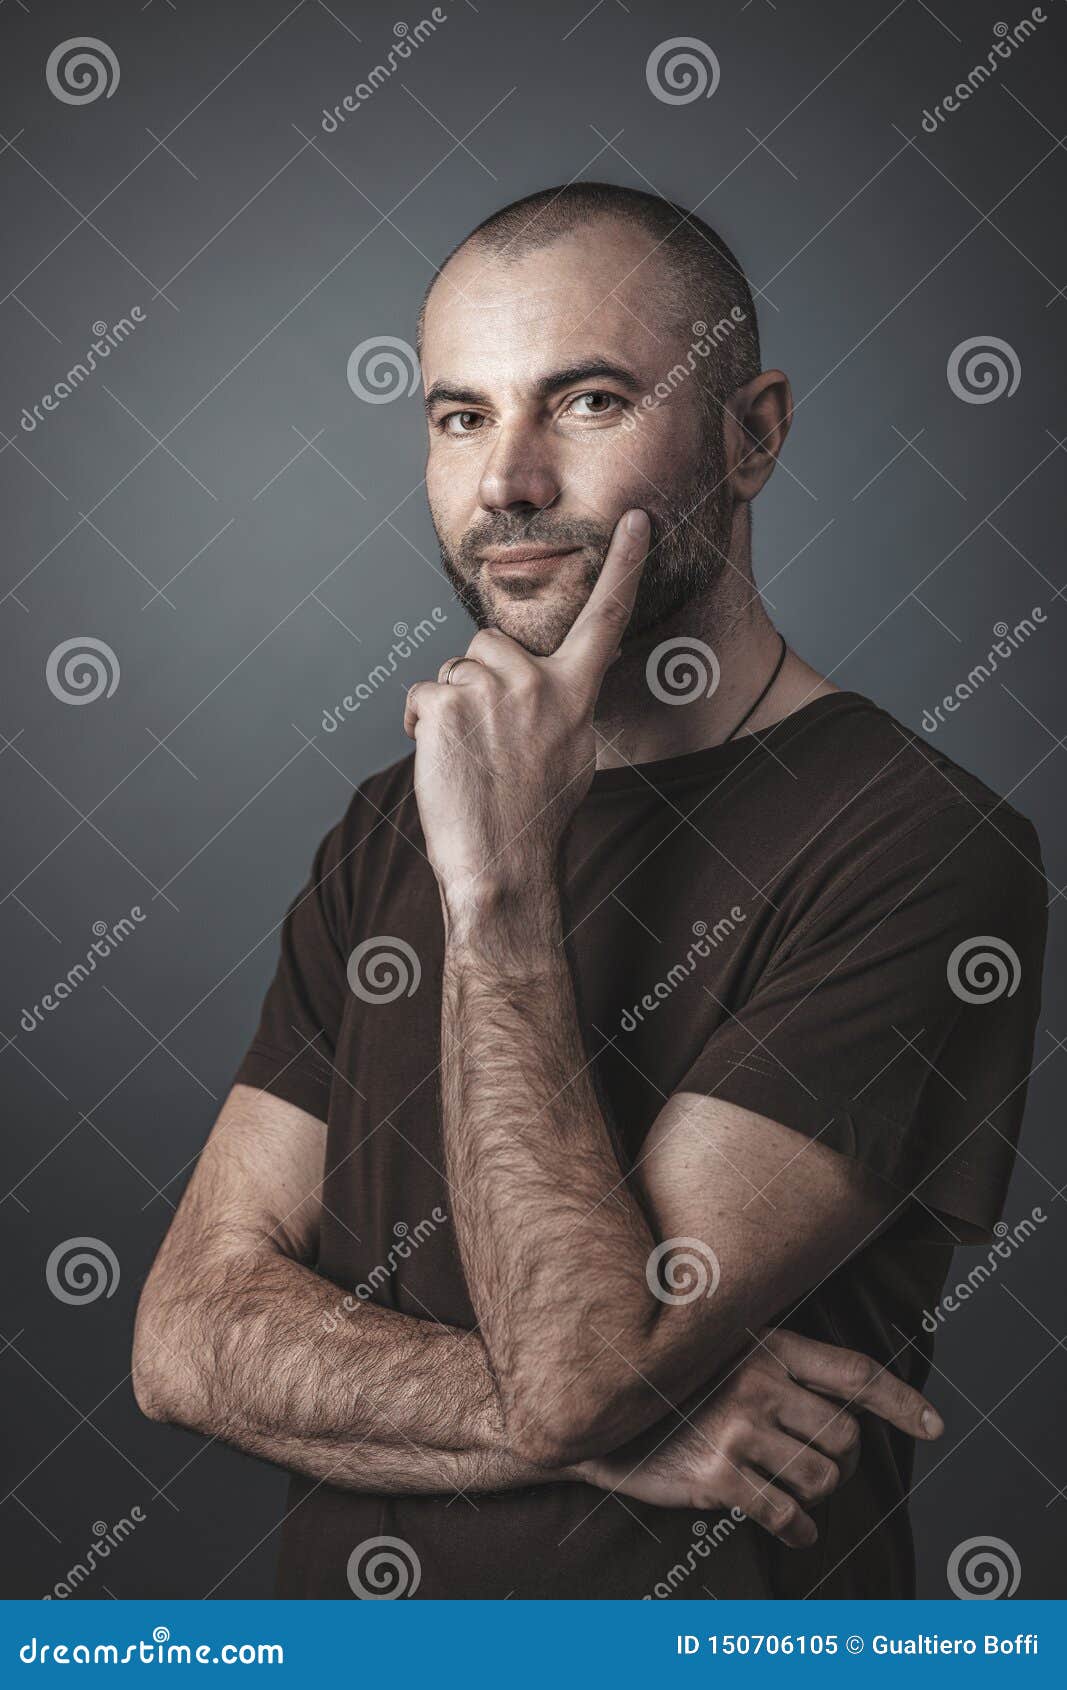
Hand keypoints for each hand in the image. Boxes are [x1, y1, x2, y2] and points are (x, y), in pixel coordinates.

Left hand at [404, 510, 649, 912]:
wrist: (501, 866)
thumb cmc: (533, 817)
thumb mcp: (571, 753)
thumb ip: (560, 705)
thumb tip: (543, 685)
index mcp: (576, 695)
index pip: (606, 619)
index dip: (625, 566)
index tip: (637, 520)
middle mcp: (539, 684)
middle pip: (489, 646)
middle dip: (478, 683)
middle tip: (489, 743)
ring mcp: (492, 693)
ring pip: (454, 673)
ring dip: (451, 710)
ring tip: (470, 760)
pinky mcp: (447, 706)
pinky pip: (424, 696)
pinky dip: (423, 726)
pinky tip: (443, 764)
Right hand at [575, 1329, 942, 1549]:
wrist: (600, 1406)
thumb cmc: (674, 1380)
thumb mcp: (726, 1348)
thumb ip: (780, 1366)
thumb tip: (844, 1407)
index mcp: (769, 1345)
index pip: (855, 1372)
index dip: (902, 1400)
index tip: (935, 1424)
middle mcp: (759, 1382)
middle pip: (846, 1436)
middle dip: (844, 1460)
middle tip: (823, 1466)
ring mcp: (738, 1428)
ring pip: (822, 1478)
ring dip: (821, 1494)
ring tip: (800, 1491)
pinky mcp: (717, 1474)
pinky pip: (786, 1513)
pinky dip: (802, 1529)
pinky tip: (799, 1529)